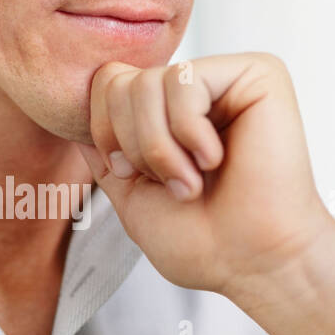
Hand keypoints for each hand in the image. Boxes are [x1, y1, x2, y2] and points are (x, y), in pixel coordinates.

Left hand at [76, 53, 332, 297]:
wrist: (254, 262)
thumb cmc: (202, 241)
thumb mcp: (130, 194)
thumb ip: (103, 153)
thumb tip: (77, 115)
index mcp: (167, 114)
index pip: (105, 85)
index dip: (103, 134)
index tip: (131, 176)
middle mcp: (195, 89)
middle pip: (118, 80)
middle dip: (131, 144)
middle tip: (171, 185)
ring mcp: (225, 78)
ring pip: (148, 81)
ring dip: (160, 147)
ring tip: (192, 182)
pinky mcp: (257, 73)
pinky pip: (184, 80)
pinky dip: (189, 132)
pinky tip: (216, 160)